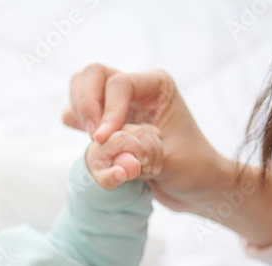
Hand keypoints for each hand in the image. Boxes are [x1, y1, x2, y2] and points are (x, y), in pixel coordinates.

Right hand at [63, 63, 271, 246]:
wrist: (196, 186)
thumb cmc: (192, 169)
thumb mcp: (166, 158)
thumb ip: (129, 150)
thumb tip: (96, 144)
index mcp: (157, 86)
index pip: (117, 83)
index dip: (106, 112)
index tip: (102, 140)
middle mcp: (136, 89)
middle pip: (91, 74)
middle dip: (85, 104)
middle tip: (95, 136)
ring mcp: (119, 104)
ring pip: (80, 86)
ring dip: (78, 111)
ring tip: (94, 140)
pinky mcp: (107, 122)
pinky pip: (77, 111)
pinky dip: (76, 122)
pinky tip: (91, 142)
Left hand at [85, 123, 163, 189]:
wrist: (111, 167)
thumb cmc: (105, 173)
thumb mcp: (104, 180)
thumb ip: (109, 178)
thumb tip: (120, 173)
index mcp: (105, 138)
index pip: (123, 137)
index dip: (136, 148)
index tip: (143, 163)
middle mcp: (119, 129)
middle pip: (140, 131)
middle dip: (148, 151)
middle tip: (148, 170)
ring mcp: (132, 128)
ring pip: (151, 133)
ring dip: (155, 153)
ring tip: (149, 171)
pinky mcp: (143, 130)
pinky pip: (156, 135)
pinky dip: (159, 151)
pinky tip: (153, 165)